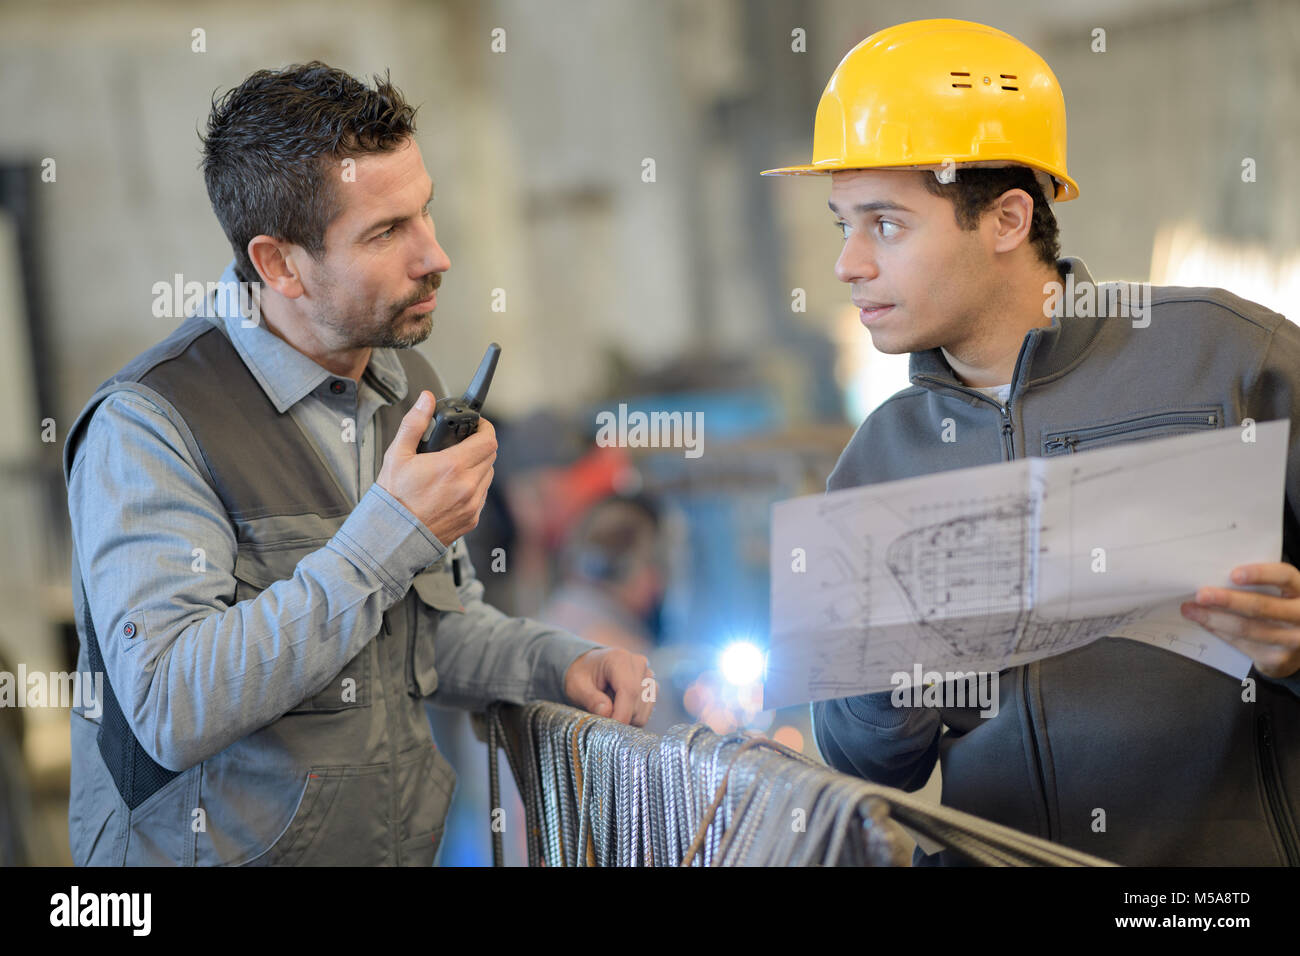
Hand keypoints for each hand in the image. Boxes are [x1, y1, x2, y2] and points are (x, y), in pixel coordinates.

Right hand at [376, 390, 496, 544]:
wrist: (393, 536)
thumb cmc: (393, 497)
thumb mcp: (397, 455)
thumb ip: (415, 423)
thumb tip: (426, 399)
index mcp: (453, 467)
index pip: (488, 440)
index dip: (485, 428)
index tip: (477, 425)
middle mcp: (468, 486)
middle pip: (491, 456)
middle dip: (481, 445)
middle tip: (465, 442)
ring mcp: (472, 505)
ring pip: (489, 475)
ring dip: (479, 465)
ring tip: (458, 464)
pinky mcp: (472, 519)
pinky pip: (482, 495)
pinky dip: (475, 486)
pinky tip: (455, 486)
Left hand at [563, 648, 655, 726]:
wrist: (590, 667)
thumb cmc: (582, 676)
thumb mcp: (576, 686)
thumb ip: (590, 699)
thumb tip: (606, 712)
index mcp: (619, 659)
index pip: (629, 691)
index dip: (621, 714)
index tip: (609, 731)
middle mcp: (639, 665)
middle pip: (637, 705)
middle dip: (619, 717)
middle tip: (600, 713)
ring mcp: (648, 676)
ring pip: (642, 713)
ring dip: (625, 718)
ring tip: (608, 706)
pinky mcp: (652, 688)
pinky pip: (645, 714)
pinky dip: (631, 717)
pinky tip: (618, 706)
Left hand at [1180, 562, 1299, 678]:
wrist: (1296, 648)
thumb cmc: (1279, 608)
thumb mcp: (1278, 593)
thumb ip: (1259, 585)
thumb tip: (1213, 577)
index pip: (1285, 576)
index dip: (1260, 574)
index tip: (1233, 574)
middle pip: (1261, 607)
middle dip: (1227, 600)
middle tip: (1200, 595)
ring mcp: (1293, 640)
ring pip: (1247, 629)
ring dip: (1214, 618)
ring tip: (1191, 610)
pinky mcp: (1278, 658)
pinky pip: (1242, 643)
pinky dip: (1220, 632)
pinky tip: (1205, 623)